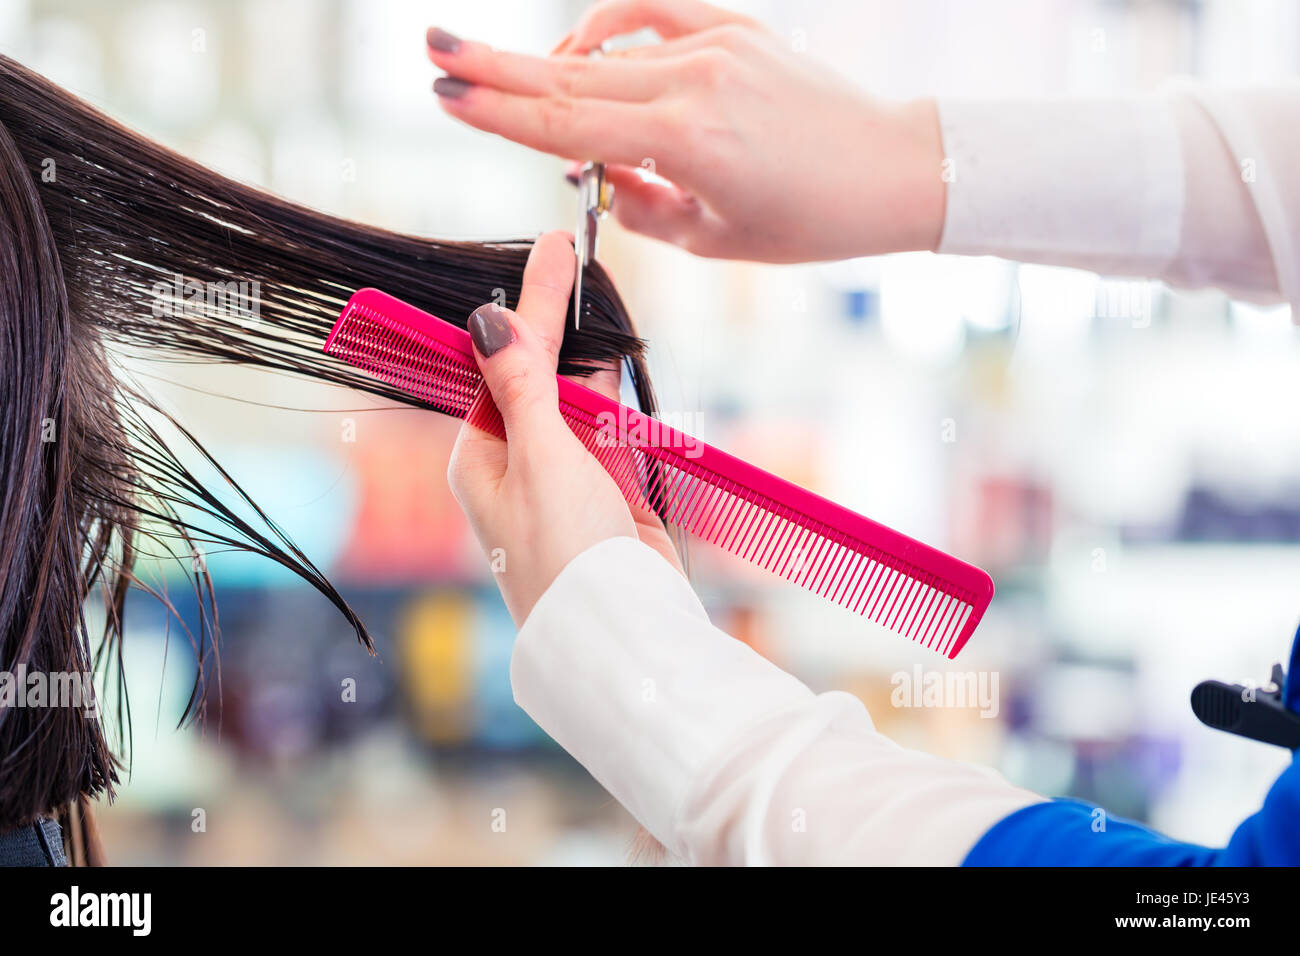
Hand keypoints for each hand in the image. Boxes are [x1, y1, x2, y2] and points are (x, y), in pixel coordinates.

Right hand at [426, 0, 944, 262]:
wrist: (893, 170)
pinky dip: (611, 29)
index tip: (445, 94)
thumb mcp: (714, 238)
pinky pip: (653, 14)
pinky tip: (586, 50)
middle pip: (571, 77)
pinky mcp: (738, 27)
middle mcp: (694, 82)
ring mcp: (717, 45)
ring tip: (513, 79)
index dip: (499, 113)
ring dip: (554, 63)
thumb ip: (639, 204)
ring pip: (607, 48)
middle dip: (495, 68)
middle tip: (434, 50)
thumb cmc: (811, 219)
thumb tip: (593, 173)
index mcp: (685, 142)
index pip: (568, 125)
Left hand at [446, 230, 682, 625]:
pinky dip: (621, 403)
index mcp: (482, 457)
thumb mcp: (540, 457)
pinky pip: (616, 435)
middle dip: (558, 323)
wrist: (620, 631)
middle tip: (569, 254)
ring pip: (583, 402)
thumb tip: (489, 318)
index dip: (529, 307)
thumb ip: (525, 386)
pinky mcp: (611, 496)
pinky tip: (620, 364)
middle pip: (542, 377)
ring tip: (596, 295)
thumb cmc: (563, 552)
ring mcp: (567, 481)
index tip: (550, 254)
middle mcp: (519, 466)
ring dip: (592, 359)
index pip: (503, 364)